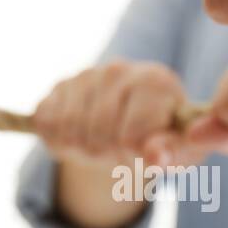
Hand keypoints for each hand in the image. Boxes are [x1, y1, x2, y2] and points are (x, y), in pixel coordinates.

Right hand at [32, 61, 202, 166]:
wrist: (136, 122)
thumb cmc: (163, 136)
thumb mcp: (180, 149)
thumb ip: (173, 151)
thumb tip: (156, 157)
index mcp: (154, 80)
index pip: (129, 138)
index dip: (134, 157)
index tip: (146, 150)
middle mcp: (117, 70)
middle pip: (96, 139)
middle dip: (108, 157)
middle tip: (122, 151)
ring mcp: (84, 76)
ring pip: (69, 133)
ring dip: (83, 151)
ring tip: (104, 144)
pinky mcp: (58, 87)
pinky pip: (46, 125)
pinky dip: (59, 142)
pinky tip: (81, 135)